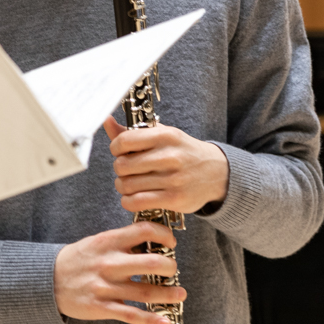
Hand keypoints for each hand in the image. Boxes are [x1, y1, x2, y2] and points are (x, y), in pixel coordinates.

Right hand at [54, 222, 186, 323]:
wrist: (47, 279)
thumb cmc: (79, 260)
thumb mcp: (98, 242)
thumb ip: (123, 241)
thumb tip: (152, 241)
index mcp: (109, 242)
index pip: (143, 231)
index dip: (163, 234)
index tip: (170, 243)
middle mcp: (109, 263)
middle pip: (150, 263)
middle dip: (169, 266)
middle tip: (174, 269)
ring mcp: (105, 287)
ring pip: (144, 293)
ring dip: (167, 295)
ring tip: (180, 294)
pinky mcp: (101, 307)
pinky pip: (130, 315)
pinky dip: (150, 319)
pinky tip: (164, 320)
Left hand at [104, 118, 227, 214]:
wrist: (216, 173)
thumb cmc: (182, 151)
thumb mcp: (162, 135)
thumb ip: (132, 131)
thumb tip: (106, 121)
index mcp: (165, 136)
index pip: (124, 141)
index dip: (116, 149)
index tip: (121, 152)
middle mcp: (170, 156)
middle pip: (122, 166)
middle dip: (119, 169)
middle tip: (126, 171)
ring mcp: (173, 179)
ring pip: (127, 185)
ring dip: (123, 186)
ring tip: (130, 184)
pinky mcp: (175, 199)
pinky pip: (137, 202)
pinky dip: (129, 201)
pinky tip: (134, 197)